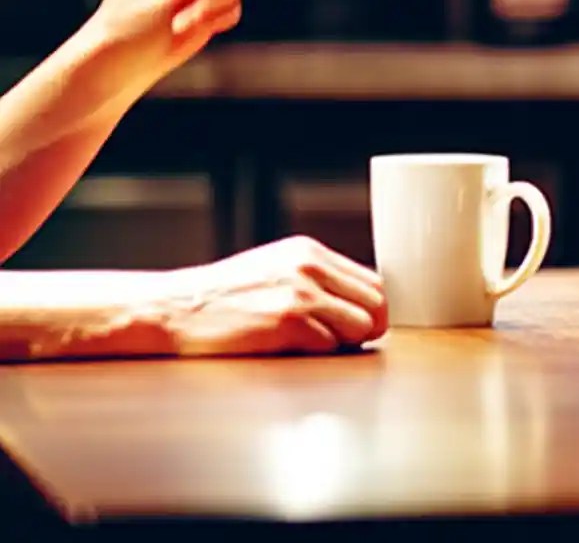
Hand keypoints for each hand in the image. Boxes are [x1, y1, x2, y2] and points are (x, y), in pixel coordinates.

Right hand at [163, 236, 385, 356]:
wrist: (174, 309)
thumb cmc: (222, 298)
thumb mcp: (275, 270)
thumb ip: (316, 280)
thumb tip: (359, 305)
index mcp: (309, 252)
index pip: (373, 281)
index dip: (369, 310)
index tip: (357, 325)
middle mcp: (309, 267)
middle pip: (377, 304)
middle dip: (365, 328)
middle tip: (337, 340)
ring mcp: (301, 293)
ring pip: (362, 326)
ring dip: (342, 342)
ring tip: (308, 342)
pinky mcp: (289, 321)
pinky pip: (331, 345)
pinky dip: (316, 353)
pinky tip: (287, 347)